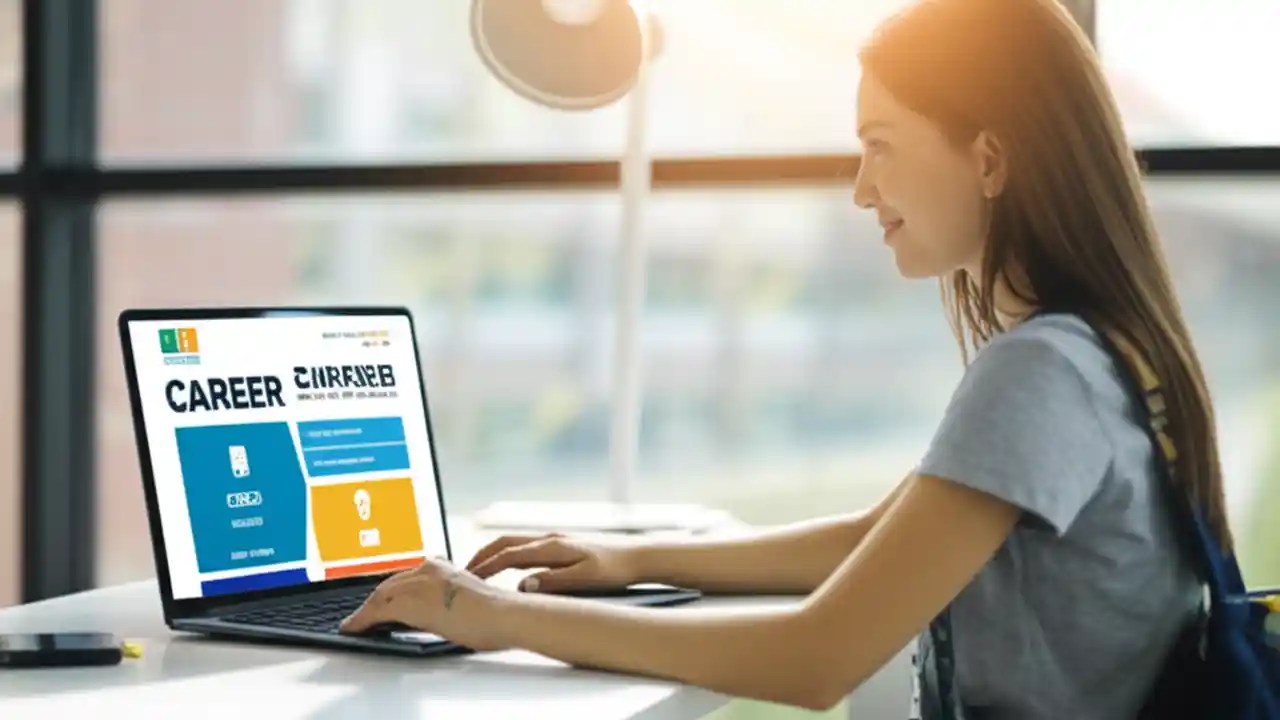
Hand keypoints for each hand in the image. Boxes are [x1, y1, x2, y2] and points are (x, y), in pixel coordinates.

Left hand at [339, 557, 510, 651]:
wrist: (503, 615)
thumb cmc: (496, 614)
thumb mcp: (466, 599)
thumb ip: (446, 600)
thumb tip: (435, 615)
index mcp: (441, 567)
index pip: (405, 579)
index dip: (389, 592)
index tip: (380, 602)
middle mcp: (427, 569)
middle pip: (389, 586)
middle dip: (373, 601)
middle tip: (361, 616)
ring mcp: (417, 583)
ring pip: (380, 596)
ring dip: (365, 611)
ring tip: (355, 624)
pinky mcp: (409, 601)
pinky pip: (375, 611)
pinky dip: (361, 620)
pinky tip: (354, 628)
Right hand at [466, 532, 640, 593]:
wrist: (638, 555)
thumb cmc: (614, 569)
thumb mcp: (585, 579)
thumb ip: (553, 582)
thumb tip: (522, 585)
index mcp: (552, 547)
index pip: (509, 555)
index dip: (486, 567)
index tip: (467, 579)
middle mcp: (550, 538)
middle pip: (505, 542)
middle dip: (482, 555)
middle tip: (462, 571)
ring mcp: (556, 539)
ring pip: (515, 541)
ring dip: (494, 552)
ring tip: (479, 568)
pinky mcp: (563, 544)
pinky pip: (527, 545)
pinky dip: (509, 553)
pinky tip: (510, 565)